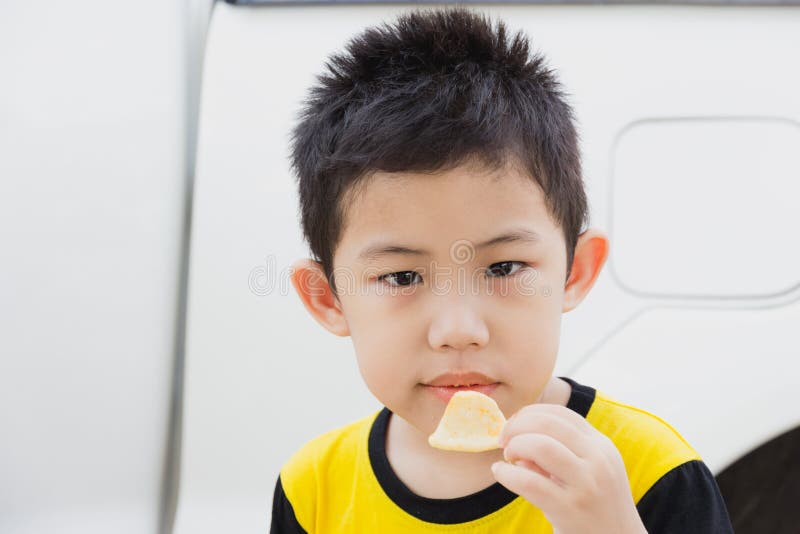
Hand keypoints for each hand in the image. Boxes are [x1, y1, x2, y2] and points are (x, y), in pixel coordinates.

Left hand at [490, 403, 646, 533]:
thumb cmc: (594, 507)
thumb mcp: (585, 471)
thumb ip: (557, 451)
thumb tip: (515, 436)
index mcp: (602, 446)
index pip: (560, 414)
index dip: (529, 413)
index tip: (513, 425)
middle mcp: (599, 460)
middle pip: (548, 423)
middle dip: (517, 426)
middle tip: (503, 440)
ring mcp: (587, 484)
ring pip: (540, 446)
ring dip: (515, 446)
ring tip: (507, 458)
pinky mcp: (571, 509)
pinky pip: (529, 482)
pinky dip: (506, 474)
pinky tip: (500, 473)